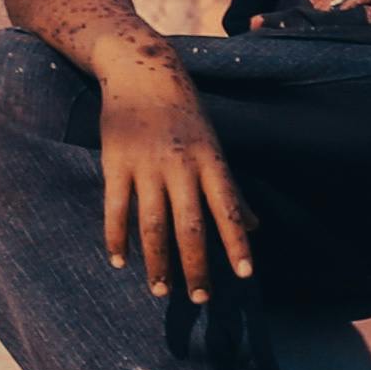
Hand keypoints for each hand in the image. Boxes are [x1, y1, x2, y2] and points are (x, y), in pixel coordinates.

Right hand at [97, 57, 255, 298]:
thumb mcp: (213, 145)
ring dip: (157, 262)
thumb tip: (255, 227)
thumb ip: (230, 189)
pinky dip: (117, 238)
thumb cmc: (184, 112)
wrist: (142, 71)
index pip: (228, 209)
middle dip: (196, 266)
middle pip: (190, 226)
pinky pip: (116, 209)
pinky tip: (120, 263)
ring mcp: (146, 165)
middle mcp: (180, 166)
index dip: (237, 243)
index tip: (244, 275)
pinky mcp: (116, 163)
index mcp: (209, 160)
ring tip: (161, 290)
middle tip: (200, 299)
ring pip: (152, 224)